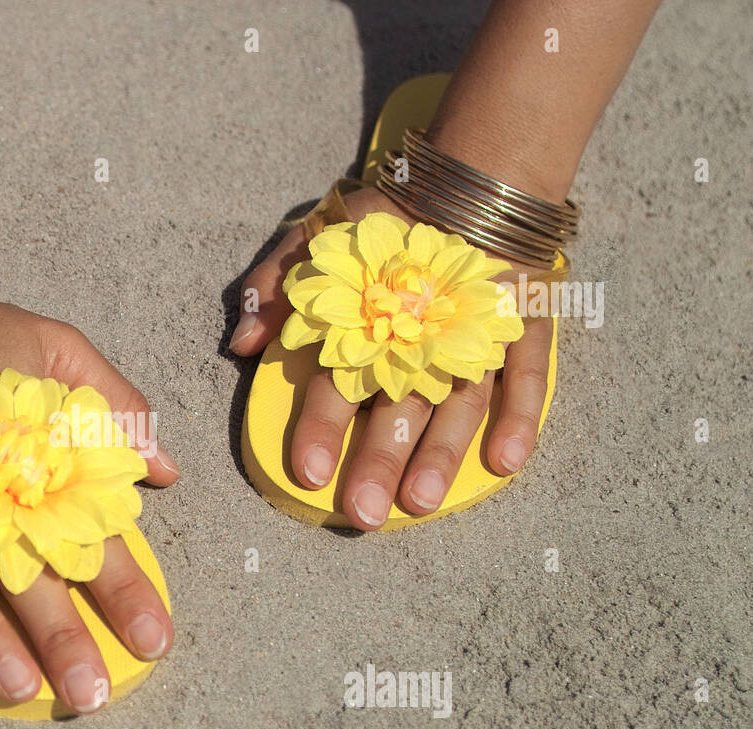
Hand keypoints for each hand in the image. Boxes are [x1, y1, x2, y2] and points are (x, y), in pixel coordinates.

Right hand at [0, 268, 179, 713]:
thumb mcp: (52, 344)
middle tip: (91, 694)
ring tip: (18, 689)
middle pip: (22, 567)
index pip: (86, 528)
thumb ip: (114, 404)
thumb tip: (167, 470)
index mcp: (24, 450)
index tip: (155, 640)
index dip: (123, 587)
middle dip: (61, 632)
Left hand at [229, 186, 552, 529]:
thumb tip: (241, 342)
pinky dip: (520, 416)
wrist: (470, 177)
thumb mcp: (315, 238)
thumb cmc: (380, 225)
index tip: (308, 472)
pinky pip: (526, 372)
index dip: (323, 422)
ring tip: (419, 503)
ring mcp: (480, 322)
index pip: (339, 371)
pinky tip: (504, 464)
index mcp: (366, 305)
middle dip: (379, 457)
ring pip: (459, 395)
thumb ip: (275, 286)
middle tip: (361, 512)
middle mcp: (423, 320)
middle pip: (399, 396)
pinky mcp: (526, 321)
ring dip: (441, 451)